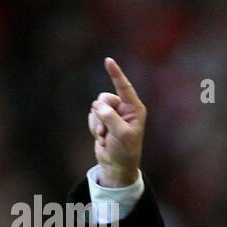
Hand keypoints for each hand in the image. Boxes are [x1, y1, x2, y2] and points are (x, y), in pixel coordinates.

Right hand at [88, 57, 146, 186]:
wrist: (117, 165)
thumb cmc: (125, 151)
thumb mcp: (121, 135)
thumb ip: (110, 118)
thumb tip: (98, 106)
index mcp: (135, 109)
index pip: (124, 87)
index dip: (116, 73)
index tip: (108, 60)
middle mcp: (125, 109)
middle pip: (104, 98)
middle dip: (101, 113)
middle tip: (105, 130)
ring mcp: (113, 114)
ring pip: (95, 107)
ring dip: (96, 123)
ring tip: (104, 137)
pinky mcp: (103, 120)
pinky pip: (91, 116)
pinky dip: (93, 127)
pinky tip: (101, 138)